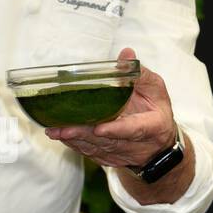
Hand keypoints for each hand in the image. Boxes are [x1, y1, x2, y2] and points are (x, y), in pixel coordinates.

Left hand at [43, 46, 175, 168]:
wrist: (158, 146)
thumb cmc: (155, 111)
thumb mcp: (155, 90)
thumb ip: (140, 74)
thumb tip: (126, 53)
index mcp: (151, 126)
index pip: (133, 130)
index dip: (116, 130)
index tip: (99, 129)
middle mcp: (135, 144)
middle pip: (107, 142)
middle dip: (84, 135)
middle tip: (63, 129)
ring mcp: (121, 154)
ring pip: (96, 149)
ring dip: (74, 140)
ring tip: (54, 131)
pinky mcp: (109, 159)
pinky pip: (90, 153)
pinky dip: (75, 145)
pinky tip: (61, 136)